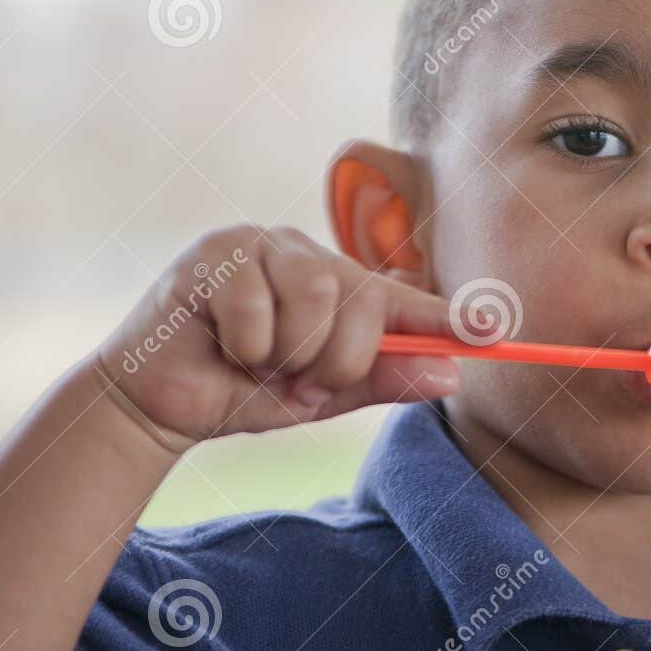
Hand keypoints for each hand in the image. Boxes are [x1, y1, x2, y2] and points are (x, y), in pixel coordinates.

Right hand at [93, 225, 460, 450]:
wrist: (154, 405)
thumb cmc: (241, 392)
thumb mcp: (320, 396)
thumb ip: (380, 379)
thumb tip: (451, 373)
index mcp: (341, 288)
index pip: (405, 299)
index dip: (451, 315)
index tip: (496, 331)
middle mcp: (309, 256)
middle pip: (364, 302)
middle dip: (336, 361)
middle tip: (298, 382)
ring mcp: (262, 245)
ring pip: (315, 300)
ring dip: (287, 356)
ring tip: (258, 364)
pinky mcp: (215, 252)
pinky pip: (256, 309)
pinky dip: (243, 349)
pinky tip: (221, 348)